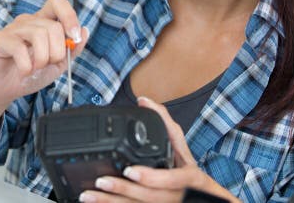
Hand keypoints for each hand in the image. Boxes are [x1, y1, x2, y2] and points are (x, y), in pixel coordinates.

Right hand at [0, 0, 88, 110]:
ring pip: (39, 35)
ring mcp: (13, 28)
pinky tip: (24, 71)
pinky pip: (19, 47)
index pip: (57, 2)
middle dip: (57, 51)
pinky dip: (26, 65)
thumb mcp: (58, 64)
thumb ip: (72, 49)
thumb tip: (84, 31)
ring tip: (35, 68)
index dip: (69, 16)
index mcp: (44, 22)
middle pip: (53, 26)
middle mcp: (28, 21)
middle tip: (49, 64)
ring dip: (42, 59)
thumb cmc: (31, 74)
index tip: (74, 36)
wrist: (6, 89)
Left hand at [79, 96, 239, 202]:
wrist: (203, 200)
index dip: (151, 177)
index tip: (130, 171)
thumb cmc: (188, 170)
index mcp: (189, 178)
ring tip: (89, 196)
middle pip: (151, 197)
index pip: (172, 179)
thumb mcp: (182, 145)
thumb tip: (144, 101)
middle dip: (124, 191)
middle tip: (101, 181)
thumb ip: (165, 122)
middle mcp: (177, 196)